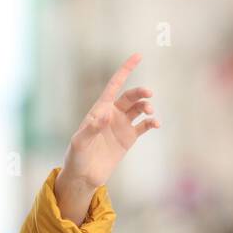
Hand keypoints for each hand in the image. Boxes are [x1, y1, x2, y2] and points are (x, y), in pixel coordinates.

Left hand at [56, 52, 159, 222]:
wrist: (83, 176)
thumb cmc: (76, 157)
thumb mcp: (80, 142)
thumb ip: (92, 128)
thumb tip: (107, 115)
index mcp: (99, 109)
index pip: (114, 85)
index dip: (125, 70)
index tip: (138, 56)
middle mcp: (112, 114)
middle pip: (130, 96)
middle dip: (140, 92)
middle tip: (149, 94)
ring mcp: (121, 126)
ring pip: (138, 109)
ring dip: (147, 107)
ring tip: (150, 112)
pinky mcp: (129, 139)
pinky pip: (144, 126)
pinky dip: (151, 122)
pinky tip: (155, 123)